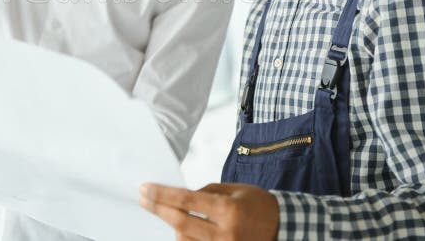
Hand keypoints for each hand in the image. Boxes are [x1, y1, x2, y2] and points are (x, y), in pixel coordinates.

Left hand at [139, 182, 278, 240]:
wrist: (281, 227)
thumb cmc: (256, 204)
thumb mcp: (233, 190)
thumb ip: (205, 193)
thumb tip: (179, 197)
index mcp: (228, 210)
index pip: (186, 201)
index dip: (162, 195)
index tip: (145, 189)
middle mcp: (225, 234)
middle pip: (180, 223)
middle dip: (159, 209)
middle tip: (143, 199)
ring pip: (184, 239)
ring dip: (172, 225)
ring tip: (164, 211)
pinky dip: (184, 238)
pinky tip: (179, 227)